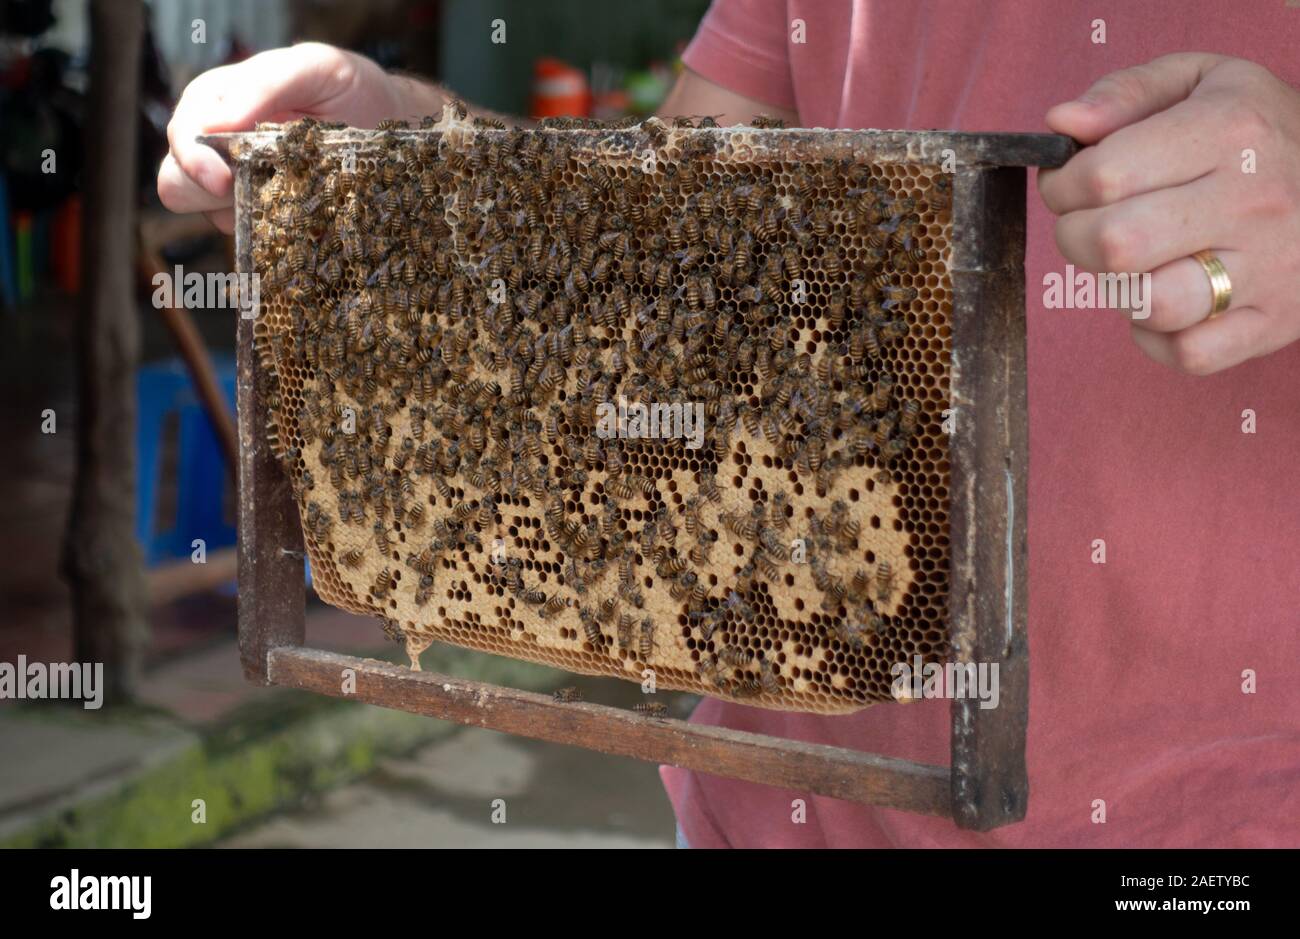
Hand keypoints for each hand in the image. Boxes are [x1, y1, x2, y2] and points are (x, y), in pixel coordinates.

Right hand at [157, 43, 431, 232]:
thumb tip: (219, 122)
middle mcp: (223, 152)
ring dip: (246, 216)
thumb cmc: (350, 90)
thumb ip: (266, 84)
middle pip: (178, 185)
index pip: (183, 136)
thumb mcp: (317, 68)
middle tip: (248, 189)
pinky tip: (308, 220)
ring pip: (215, 219)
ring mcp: (246, 191)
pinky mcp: (272, 223)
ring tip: (291, 198)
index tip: (223, 177)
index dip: (193, 160)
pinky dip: (278, 237)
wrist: (393, 128)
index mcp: (221, 106)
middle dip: (205, 192)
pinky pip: (259, 243)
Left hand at [1038, 54, 1299, 374]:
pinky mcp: (1277, 320)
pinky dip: (1159, 338)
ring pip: (1152, 304)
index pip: (1103, 175)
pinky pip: (1190, 354)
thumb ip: (1125, 93)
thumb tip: (1061, 124)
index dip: (1062, 185)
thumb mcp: (1203, 80)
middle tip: (1090, 225)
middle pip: (1115, 243)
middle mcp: (1253, 200)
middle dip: (1076, 237)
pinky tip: (1165, 301)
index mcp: (1230, 131)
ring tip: (1133, 264)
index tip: (1068, 185)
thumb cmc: (1257, 130)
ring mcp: (1271, 267)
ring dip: (1119, 290)